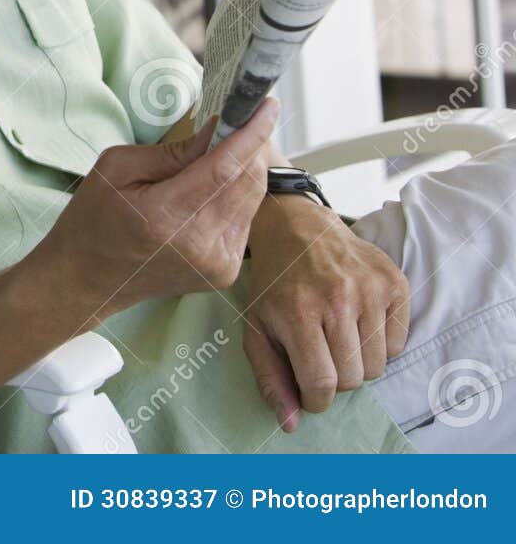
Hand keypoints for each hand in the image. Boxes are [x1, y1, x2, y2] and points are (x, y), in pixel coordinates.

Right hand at [33, 99, 280, 321]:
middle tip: (237, 122)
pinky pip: (245, 219)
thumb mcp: (117, 168)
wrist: (88, 278)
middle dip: (248, 146)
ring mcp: (217, 263)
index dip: (251, 134)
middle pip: (248, 181)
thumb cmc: (94, 218)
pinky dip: (235, 195)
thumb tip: (217, 131)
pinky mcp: (225, 271)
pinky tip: (210, 189)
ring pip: (252, 199)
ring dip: (243, 170)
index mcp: (166, 217)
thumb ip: (172, 152)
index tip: (268, 106)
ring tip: (217, 156)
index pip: (226, 168)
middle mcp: (200, 245)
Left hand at [241, 194, 409, 431]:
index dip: (316, 399)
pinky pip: (398, 344)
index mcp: (298, 312)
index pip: (322, 384)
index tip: (309, 389)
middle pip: (353, 379)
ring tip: (337, 334)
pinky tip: (357, 320)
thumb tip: (291, 424)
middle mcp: (337, 299)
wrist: (298, 229)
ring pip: (378, 365)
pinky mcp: (395, 283)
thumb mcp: (256, 328)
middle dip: (334, 378)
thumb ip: (270, 379)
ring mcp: (370, 289)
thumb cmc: (274, 286)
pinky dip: (380, 343)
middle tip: (319, 352)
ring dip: (357, 361)